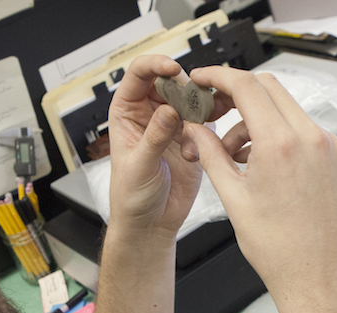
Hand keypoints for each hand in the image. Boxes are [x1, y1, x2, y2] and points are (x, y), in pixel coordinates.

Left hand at [106, 56, 206, 234]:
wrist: (150, 224)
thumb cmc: (131, 196)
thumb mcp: (139, 165)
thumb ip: (155, 136)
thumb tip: (168, 109)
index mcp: (127, 112)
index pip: (139, 74)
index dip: (155, 65)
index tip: (172, 70)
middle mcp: (150, 114)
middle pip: (170, 82)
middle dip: (184, 87)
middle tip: (193, 102)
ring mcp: (173, 125)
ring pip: (191, 99)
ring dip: (200, 107)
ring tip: (201, 124)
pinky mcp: (192, 139)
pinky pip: (206, 121)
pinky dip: (209, 127)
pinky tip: (200, 146)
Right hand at [183, 67, 336, 310]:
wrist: (317, 278)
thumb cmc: (280, 249)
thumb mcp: (233, 198)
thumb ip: (211, 154)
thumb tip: (195, 130)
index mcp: (281, 145)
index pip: (247, 86)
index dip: (219, 76)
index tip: (204, 79)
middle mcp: (312, 139)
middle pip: (270, 89)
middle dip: (238, 96)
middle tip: (218, 113)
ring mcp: (331, 147)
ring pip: (288, 111)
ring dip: (259, 122)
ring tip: (239, 157)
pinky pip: (307, 131)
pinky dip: (282, 137)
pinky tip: (266, 166)